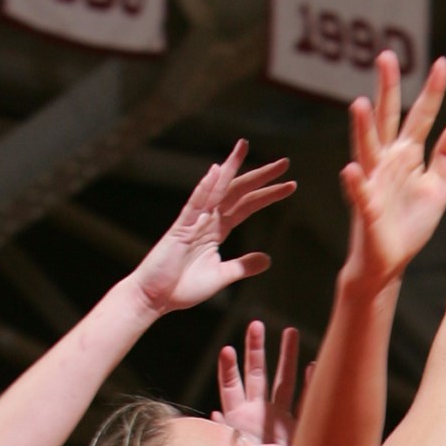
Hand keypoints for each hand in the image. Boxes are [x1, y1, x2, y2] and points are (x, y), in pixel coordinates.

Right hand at [127, 142, 292, 314]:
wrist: (154, 298)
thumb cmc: (182, 287)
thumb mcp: (221, 276)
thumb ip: (243, 266)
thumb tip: (268, 259)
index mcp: (217, 230)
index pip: (248, 206)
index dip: (268, 194)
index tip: (291, 185)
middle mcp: (207, 220)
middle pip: (238, 191)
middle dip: (260, 176)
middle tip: (285, 162)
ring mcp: (193, 221)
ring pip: (216, 189)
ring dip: (232, 168)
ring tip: (245, 147)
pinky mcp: (180, 228)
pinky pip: (194, 204)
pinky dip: (205, 187)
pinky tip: (217, 171)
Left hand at [211, 321, 309, 445]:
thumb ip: (225, 433)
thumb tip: (214, 413)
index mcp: (239, 419)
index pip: (231, 387)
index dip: (228, 369)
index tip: (227, 349)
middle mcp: (259, 414)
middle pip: (257, 374)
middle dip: (256, 349)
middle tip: (256, 324)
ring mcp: (281, 417)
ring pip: (284, 380)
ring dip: (286, 357)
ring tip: (289, 332)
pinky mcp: (300, 425)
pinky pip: (306, 399)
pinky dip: (310, 382)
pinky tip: (313, 365)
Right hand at [341, 52, 445, 285]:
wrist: (388, 262)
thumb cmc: (410, 224)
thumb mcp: (437, 187)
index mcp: (408, 154)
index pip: (420, 115)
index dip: (432, 91)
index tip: (442, 63)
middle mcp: (387, 161)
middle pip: (387, 119)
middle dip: (386, 89)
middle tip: (385, 56)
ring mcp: (374, 182)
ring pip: (367, 149)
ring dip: (362, 128)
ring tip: (359, 103)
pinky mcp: (367, 209)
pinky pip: (360, 193)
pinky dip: (355, 181)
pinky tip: (352, 168)